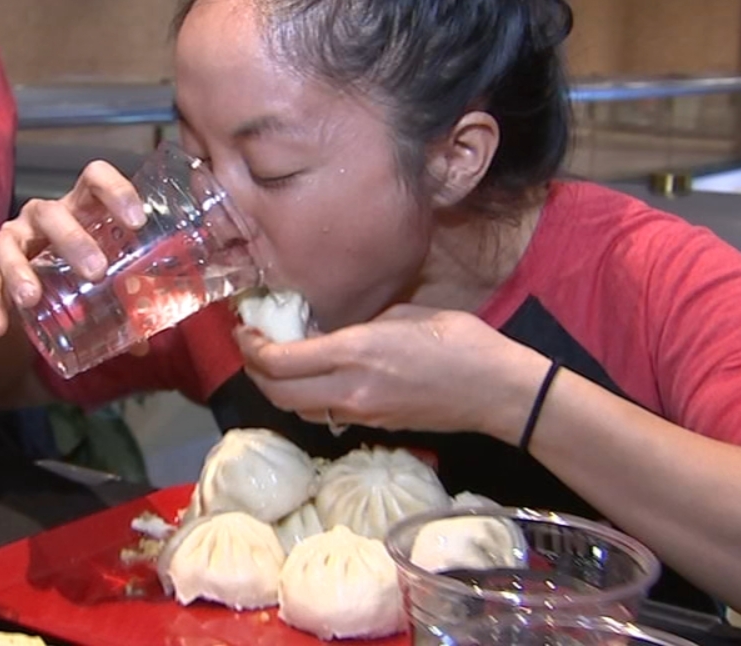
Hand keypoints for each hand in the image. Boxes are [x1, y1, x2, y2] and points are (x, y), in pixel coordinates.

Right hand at [0, 159, 147, 338]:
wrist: (29, 287)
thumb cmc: (76, 272)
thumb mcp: (104, 279)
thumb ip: (125, 303)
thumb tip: (145, 344)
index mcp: (80, 208)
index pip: (95, 179)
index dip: (116, 192)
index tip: (137, 222)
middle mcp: (43, 216)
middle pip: (51, 214)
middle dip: (73, 240)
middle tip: (96, 271)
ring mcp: (14, 236)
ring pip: (9, 243)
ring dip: (19, 269)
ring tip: (31, 298)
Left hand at [236, 303, 549, 440]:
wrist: (496, 390)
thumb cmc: (459, 341)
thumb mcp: (405, 315)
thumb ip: (361, 324)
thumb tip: (333, 331)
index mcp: (356, 352)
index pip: (282, 361)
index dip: (253, 349)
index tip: (244, 330)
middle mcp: (350, 388)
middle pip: (278, 394)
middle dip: (255, 372)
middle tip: (252, 347)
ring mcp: (362, 413)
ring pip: (298, 410)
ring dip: (277, 389)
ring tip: (276, 363)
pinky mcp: (374, 426)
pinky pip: (325, 415)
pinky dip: (306, 399)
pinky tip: (313, 378)